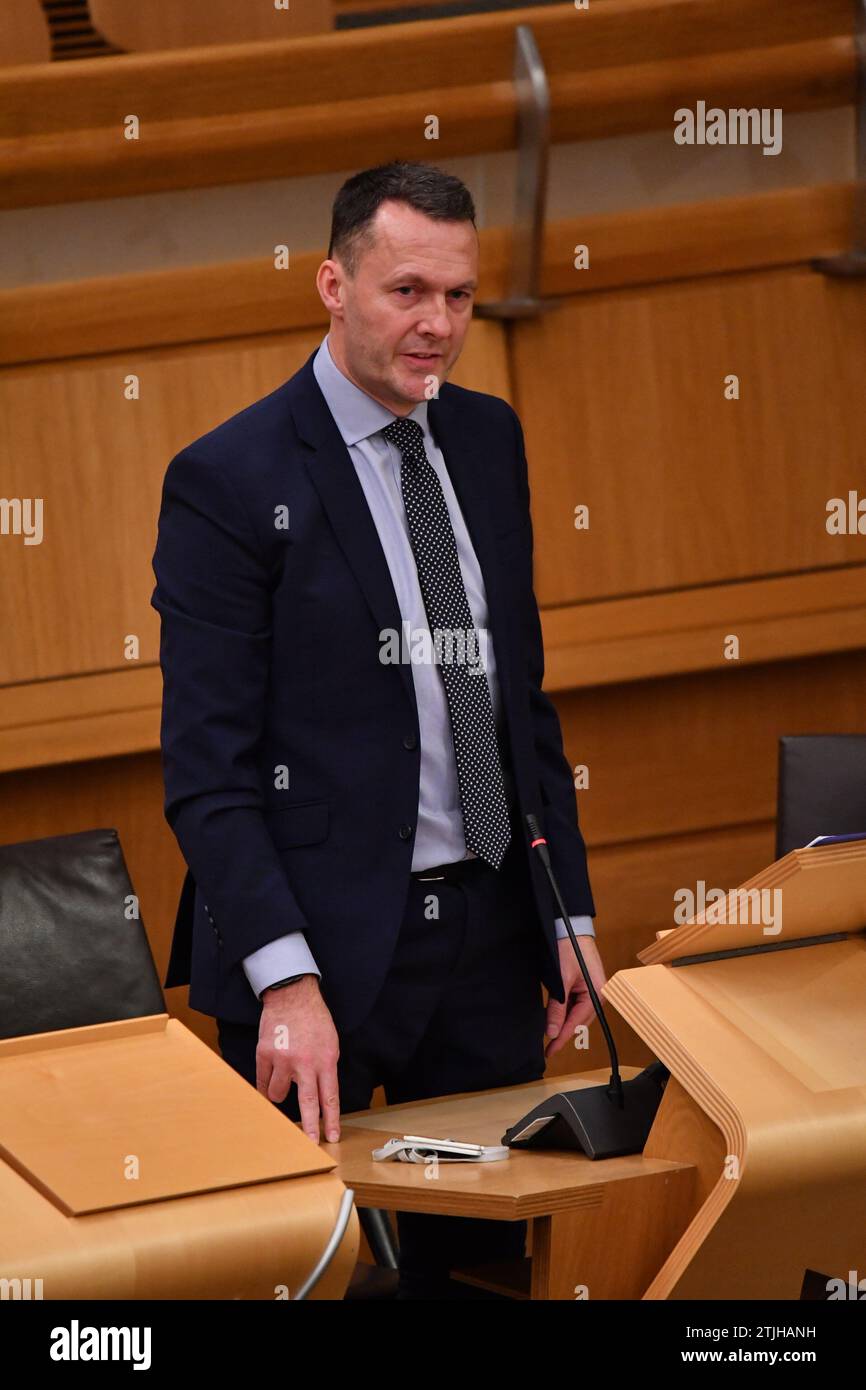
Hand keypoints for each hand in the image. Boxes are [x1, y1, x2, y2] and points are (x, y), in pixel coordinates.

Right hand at [256, 976, 340, 1144]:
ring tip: (284, 1079)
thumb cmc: (314, 1019)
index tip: (332, 1136)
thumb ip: (325, 1068)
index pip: (329, 1097)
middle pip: (307, 1103)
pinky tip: (269, 1080)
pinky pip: (263, 1082)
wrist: (291, 995)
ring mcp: (283, 1059)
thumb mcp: (330, 1043)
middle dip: (309, 1127)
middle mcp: (305, 1062)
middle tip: (311, 1144)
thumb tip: (319, 1093)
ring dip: (280, 1093)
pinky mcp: (264, 1054)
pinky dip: (266, 1085)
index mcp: (325, 1059)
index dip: (331, 1119)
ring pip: (278, 1094)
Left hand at [545, 936, 606, 1058]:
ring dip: (564, 1023)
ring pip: (577, 1014)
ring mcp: (592, 991)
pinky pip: (575, 1005)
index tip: (551, 1050)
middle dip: (564, 1033)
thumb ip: (557, 1008)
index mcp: (596, 995)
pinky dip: (565, 1012)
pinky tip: (556, 1019)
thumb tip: (552, 1031)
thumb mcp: (561, 980)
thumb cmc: (570, 949)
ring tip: (551, 1037)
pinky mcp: (585, 986)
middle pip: (579, 1021)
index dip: (563, 1038)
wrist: (572, 928)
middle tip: (549, 1049)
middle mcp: (598, 995)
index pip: (577, 1023)